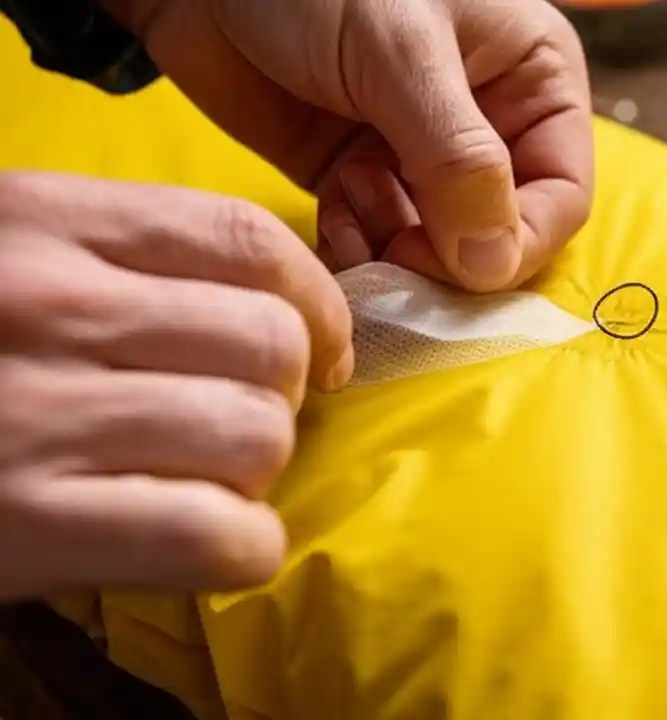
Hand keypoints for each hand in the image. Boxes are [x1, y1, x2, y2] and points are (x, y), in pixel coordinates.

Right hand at [0, 172, 352, 600]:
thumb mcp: (5, 262)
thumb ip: (118, 265)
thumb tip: (273, 309)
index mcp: (38, 221)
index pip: (244, 237)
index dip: (314, 299)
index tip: (317, 344)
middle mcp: (43, 306)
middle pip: (269, 343)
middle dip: (285, 395)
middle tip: (246, 421)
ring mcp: (35, 418)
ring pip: (256, 437)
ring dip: (256, 473)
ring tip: (207, 480)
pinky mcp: (27, 528)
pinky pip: (220, 537)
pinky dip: (239, 548)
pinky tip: (201, 540)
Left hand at [104, 0, 594, 291]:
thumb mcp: (400, 54)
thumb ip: (458, 160)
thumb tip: (493, 266)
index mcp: (532, 79)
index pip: (560, 196)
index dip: (515, 242)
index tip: (452, 263)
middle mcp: (490, 124)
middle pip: (502, 233)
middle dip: (448, 253)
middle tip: (392, 245)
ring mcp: (424, 156)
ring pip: (440, 250)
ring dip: (397, 250)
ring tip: (349, 199)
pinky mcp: (363, 177)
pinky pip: (382, 244)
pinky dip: (358, 246)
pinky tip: (330, 208)